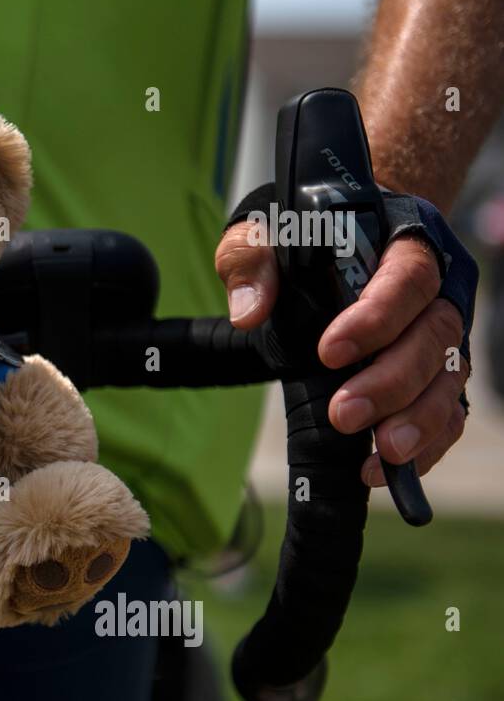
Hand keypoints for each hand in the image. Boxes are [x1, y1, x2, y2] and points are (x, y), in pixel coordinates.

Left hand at [216, 224, 467, 486]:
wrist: (341, 239)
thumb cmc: (302, 236)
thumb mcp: (265, 232)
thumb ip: (251, 260)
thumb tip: (248, 311)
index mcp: (403, 246)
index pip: (406, 280)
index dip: (376, 319)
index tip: (329, 352)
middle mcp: (438, 291)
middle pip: (435, 337)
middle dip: (392, 383)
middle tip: (344, 415)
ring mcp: (444, 336)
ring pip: (450, 379)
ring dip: (417, 421)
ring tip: (380, 454)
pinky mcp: (439, 373)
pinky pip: (449, 411)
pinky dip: (426, 444)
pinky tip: (387, 468)